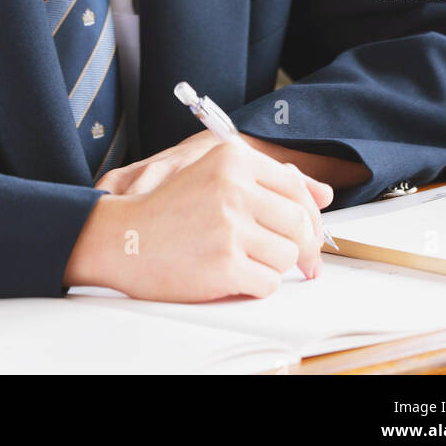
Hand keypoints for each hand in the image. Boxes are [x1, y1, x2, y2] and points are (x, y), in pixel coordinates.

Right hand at [65, 138, 329, 300]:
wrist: (122, 237)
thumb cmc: (167, 209)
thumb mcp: (214, 175)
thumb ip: (267, 181)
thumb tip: (323, 195)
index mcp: (234, 159)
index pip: (296, 188)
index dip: (309, 217)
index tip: (311, 234)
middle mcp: (234, 187)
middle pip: (298, 224)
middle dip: (304, 248)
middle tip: (304, 263)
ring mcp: (229, 226)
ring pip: (286, 256)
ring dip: (273, 267)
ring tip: (248, 263)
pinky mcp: (224, 264)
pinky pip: (267, 283)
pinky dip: (256, 286)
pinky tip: (234, 277)